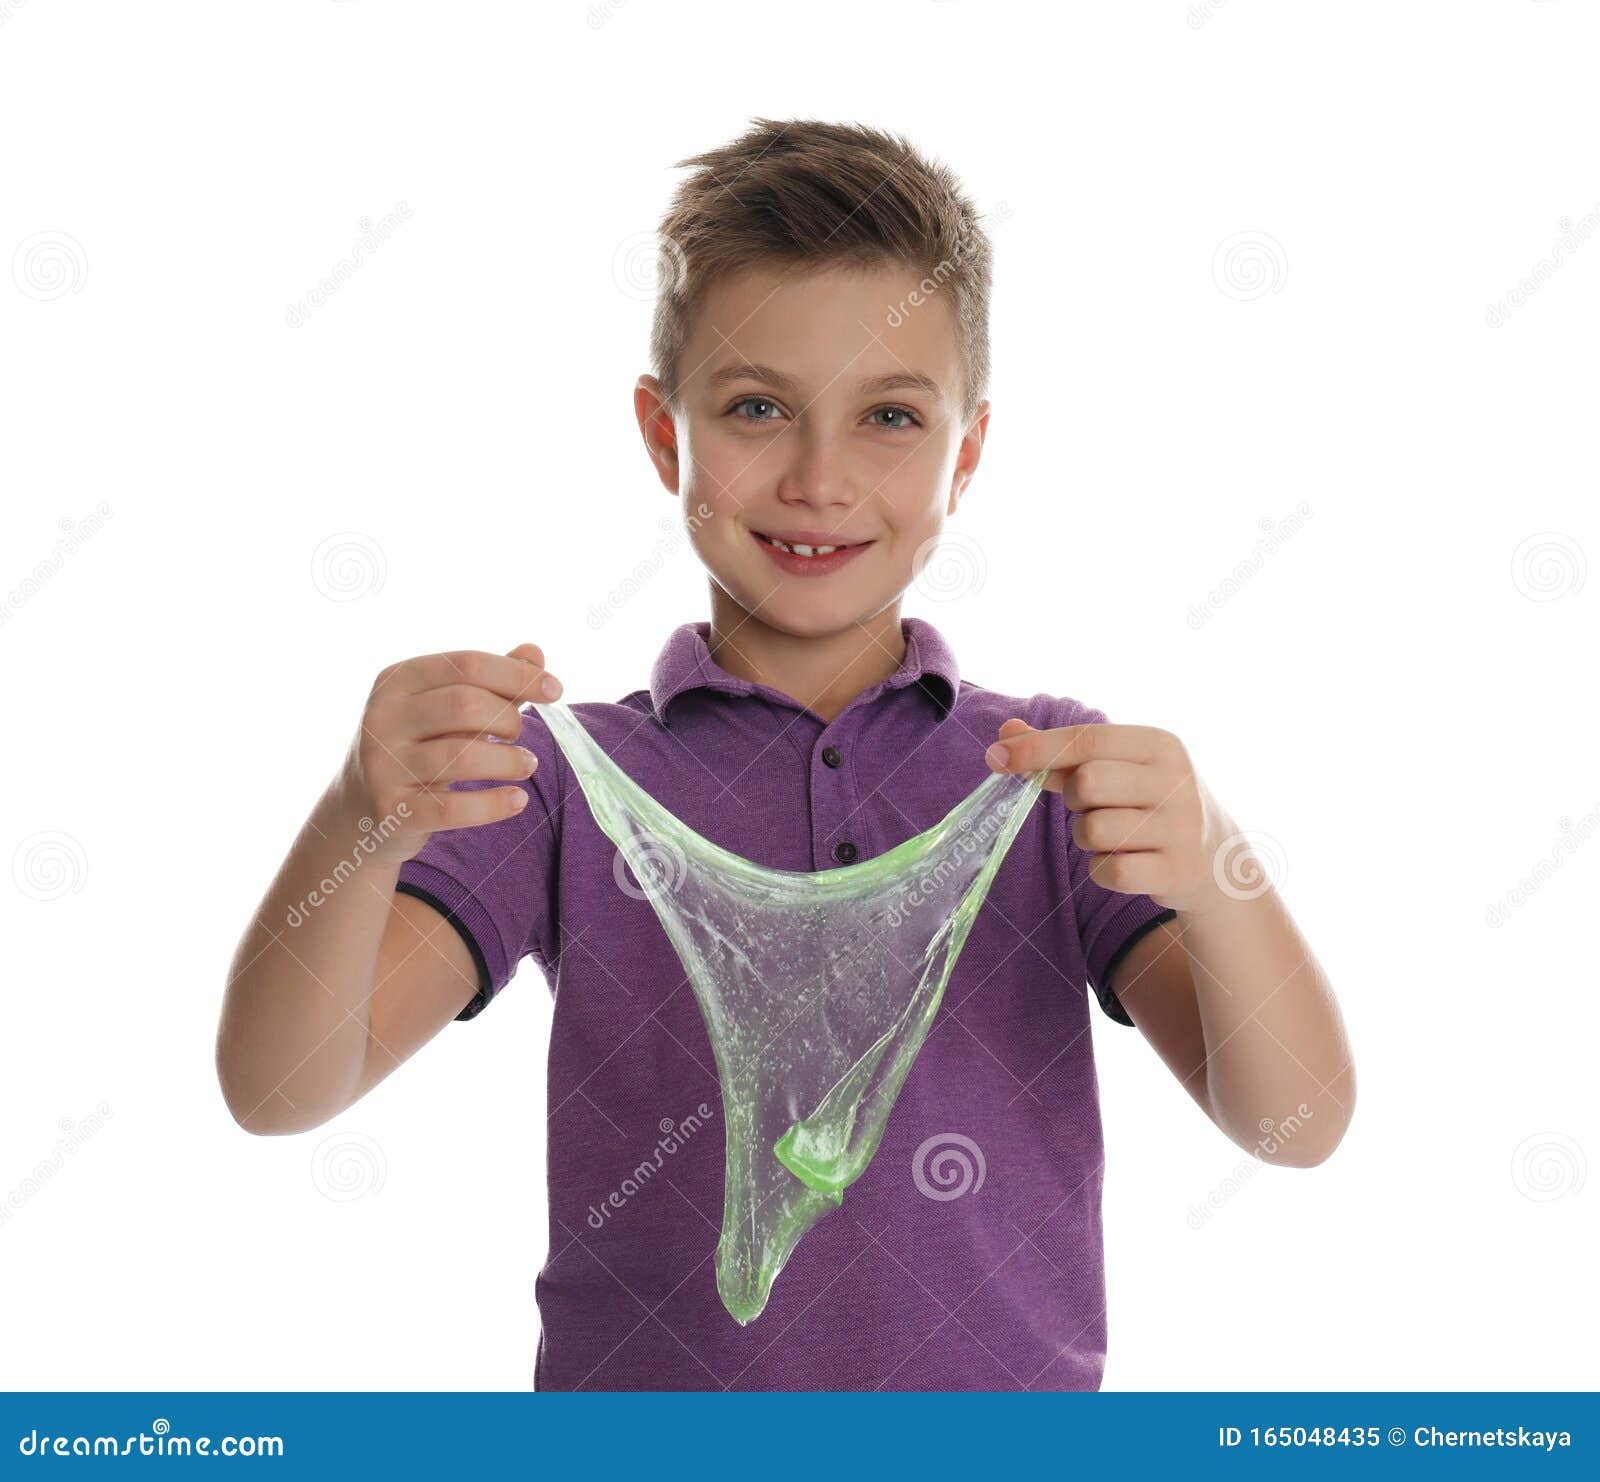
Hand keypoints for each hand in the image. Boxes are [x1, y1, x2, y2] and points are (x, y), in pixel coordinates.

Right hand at [341, 643, 561, 863]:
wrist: (357, 812)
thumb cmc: (415, 748)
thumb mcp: (443, 708)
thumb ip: (489, 683)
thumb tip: (536, 653)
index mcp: (397, 681)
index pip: (467, 665)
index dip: (517, 675)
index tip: (555, 690)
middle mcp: (383, 718)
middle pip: (465, 705)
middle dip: (508, 719)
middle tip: (518, 735)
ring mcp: (383, 766)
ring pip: (462, 756)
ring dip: (510, 761)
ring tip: (527, 764)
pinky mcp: (394, 812)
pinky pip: (453, 809)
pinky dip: (495, 804)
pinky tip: (517, 800)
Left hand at [984, 718, 1234, 913]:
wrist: (1215, 860)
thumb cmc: (1149, 805)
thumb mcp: (1118, 770)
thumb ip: (1061, 753)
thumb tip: (1005, 734)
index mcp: (1160, 744)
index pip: (1087, 740)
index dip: (1036, 749)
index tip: (995, 757)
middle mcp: (1177, 780)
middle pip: (1087, 783)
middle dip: (1074, 799)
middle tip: (1094, 806)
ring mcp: (1182, 827)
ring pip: (1093, 830)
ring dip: (1087, 838)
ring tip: (1114, 836)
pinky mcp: (1179, 870)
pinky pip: (1109, 871)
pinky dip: (1102, 871)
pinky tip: (1125, 864)